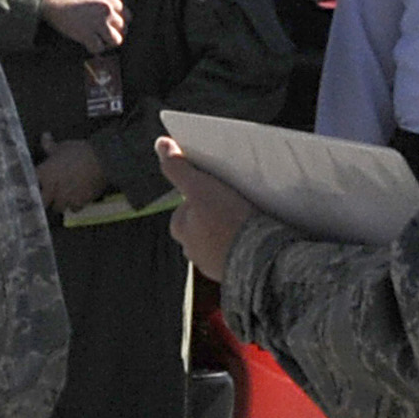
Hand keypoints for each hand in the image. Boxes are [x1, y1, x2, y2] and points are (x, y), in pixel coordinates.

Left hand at [34, 139, 114, 213]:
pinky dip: (76, 205)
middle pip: (43, 201)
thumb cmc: (78, 151)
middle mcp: (51, 189)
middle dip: (46, 199)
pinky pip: (74, 209)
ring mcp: (65, 198)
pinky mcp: (79, 203)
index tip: (36, 184)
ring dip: (61, 203)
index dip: (34, 184)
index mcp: (44, 173)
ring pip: (58, 207)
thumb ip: (50, 145)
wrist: (100, 160)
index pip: (31, 183)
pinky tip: (79, 199)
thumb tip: (44, 135)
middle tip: (51, 195)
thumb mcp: (62, 146)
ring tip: (66, 197)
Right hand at [39, 0, 125, 52]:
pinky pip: (99, 48)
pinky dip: (94, 48)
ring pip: (116, 40)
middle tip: (103, 35)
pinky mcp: (87, 34)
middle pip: (123, 29)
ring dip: (107, 43)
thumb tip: (112, 20)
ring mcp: (98, 22)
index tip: (113, 27)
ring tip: (98, 40)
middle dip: (114, 33)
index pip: (127, 16)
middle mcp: (107, 10)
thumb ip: (105, 5)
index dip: (119, 24)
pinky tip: (88, 43)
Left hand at [158, 138, 252, 280]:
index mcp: (180, 228)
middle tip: (235, 203)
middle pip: (202, 223)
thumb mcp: (199, 185)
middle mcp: (191, 249)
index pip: (187, 204)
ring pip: (219, 240)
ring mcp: (211, 263)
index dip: (204, 192)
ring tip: (247, 220)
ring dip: (230, 231)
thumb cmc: (225, 221)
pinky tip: (254, 237)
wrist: (257, 257)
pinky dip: (242, 246)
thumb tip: (161, 145)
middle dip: (216, 214)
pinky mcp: (232, 273)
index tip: (220, 188)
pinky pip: (235, 254)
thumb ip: (178, 167)